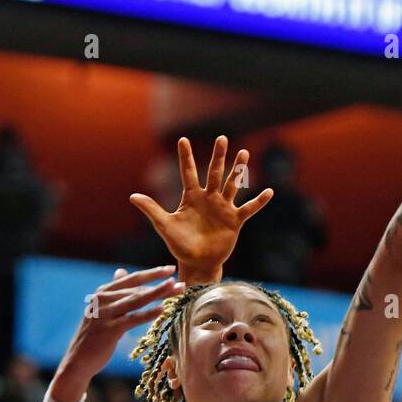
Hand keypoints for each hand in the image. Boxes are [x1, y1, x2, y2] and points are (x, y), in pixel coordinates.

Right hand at [54, 265, 183, 399]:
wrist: (78, 359)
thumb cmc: (95, 335)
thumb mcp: (102, 309)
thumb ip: (114, 291)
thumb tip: (121, 271)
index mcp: (103, 292)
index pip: (132, 279)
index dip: (152, 273)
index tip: (170, 269)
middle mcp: (103, 299)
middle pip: (137, 289)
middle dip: (161, 286)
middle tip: (180, 284)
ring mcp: (104, 314)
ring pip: (136, 301)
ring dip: (158, 294)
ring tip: (175, 290)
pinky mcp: (108, 330)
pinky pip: (132, 319)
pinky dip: (147, 314)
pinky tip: (162, 310)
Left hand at [130, 135, 273, 280]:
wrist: (197, 263)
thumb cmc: (180, 245)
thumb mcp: (164, 226)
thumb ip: (152, 210)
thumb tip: (132, 196)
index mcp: (191, 198)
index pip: (188, 172)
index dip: (186, 157)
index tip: (182, 139)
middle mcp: (209, 199)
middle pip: (214, 173)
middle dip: (218, 156)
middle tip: (222, 138)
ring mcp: (223, 208)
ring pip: (233, 185)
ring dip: (239, 170)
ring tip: (244, 153)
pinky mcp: (234, 221)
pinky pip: (248, 209)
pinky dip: (258, 202)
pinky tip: (269, 192)